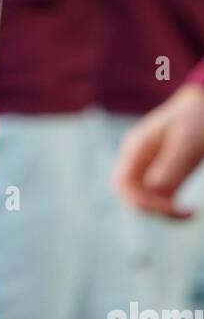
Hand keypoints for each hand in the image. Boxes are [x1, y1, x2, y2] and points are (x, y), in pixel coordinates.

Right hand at [112, 82, 203, 217]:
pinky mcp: (159, 172)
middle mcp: (136, 158)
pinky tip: (189, 209)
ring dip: (162, 212)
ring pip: (141, 199)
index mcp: (136, 148)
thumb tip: (155, 189)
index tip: (173, 206)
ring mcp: (146, 165)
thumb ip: (170, 165)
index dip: (142, 203)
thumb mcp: (187, 143)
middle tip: (182, 212)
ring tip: (190, 212)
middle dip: (151, 210)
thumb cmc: (196, 120)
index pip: (122, 185)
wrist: (201, 106)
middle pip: (127, 195)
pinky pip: (156, 197)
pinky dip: (169, 208)